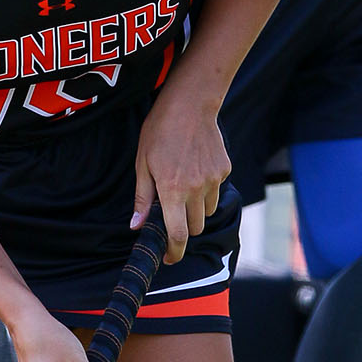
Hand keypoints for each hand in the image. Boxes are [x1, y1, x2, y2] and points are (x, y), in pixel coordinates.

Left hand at [131, 94, 229, 262]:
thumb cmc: (159, 131)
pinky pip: (216, 191)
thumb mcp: (142, 164)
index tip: (169, 257)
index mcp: (172, 190)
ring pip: (207, 212)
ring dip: (195, 210)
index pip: (178, 235)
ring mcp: (213, 180)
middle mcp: (196, 189)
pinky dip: (206, 190)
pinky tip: (194, 169)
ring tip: (182, 188)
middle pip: (195, 228)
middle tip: (171, 215)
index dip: (174, 252)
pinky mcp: (224, 170)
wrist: (190, 104)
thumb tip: (137, 227)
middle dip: (183, 228)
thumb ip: (142, 199)